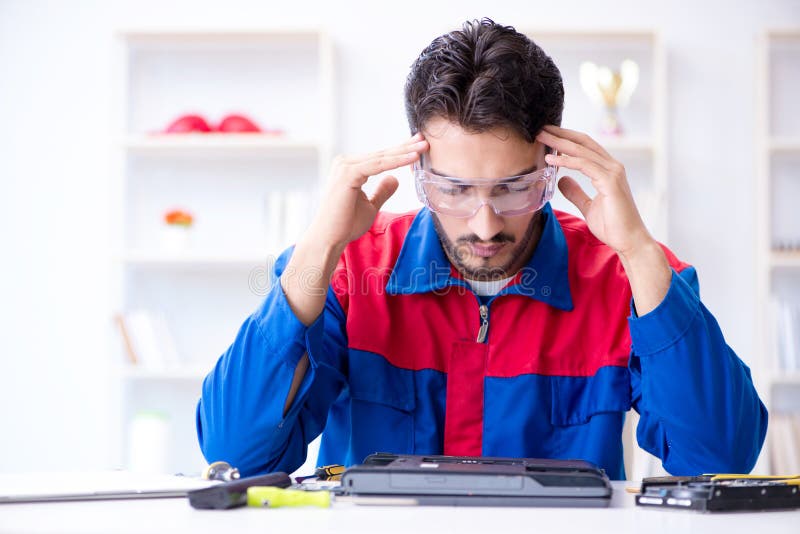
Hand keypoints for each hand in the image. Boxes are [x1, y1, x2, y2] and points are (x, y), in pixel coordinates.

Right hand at [306, 133, 428, 250]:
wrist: (329, 238)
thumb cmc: (345, 224)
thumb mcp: (370, 205)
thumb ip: (381, 191)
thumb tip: (395, 178)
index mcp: (350, 168)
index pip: (380, 158)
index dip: (401, 151)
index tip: (419, 145)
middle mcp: (346, 163)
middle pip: (382, 154)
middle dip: (405, 146)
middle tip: (425, 138)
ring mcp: (345, 166)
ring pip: (382, 157)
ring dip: (404, 151)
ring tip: (424, 146)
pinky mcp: (348, 173)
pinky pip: (378, 165)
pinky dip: (397, 161)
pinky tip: (413, 157)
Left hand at [536, 125, 651, 255]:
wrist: (629, 241)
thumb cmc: (612, 225)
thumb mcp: (587, 206)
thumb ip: (576, 192)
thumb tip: (562, 180)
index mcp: (608, 170)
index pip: (585, 147)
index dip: (566, 139)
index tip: (547, 135)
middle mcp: (612, 166)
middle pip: (583, 143)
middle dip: (560, 135)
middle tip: (540, 129)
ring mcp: (613, 172)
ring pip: (582, 151)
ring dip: (560, 143)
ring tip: (541, 138)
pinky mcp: (610, 181)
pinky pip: (584, 165)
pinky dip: (566, 160)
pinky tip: (551, 159)